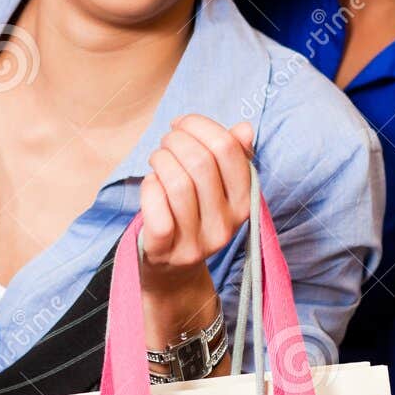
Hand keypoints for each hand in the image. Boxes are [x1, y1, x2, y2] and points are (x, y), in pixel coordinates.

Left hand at [139, 115, 253, 349]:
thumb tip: (244, 129)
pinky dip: (149, 188)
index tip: (182, 124)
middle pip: (201, 162)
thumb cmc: (195, 213)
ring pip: (178, 183)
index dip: (200, 125)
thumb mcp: (219, 187)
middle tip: (166, 142)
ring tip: (157, 159)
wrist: (174, 269)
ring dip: (160, 160)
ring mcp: (197, 242)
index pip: (228, 149)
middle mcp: (226, 224)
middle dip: (176, 140)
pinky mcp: (167, 252)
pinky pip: (158, 212)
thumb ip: (233, 155)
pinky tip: (150, 183)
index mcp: (244, 202)